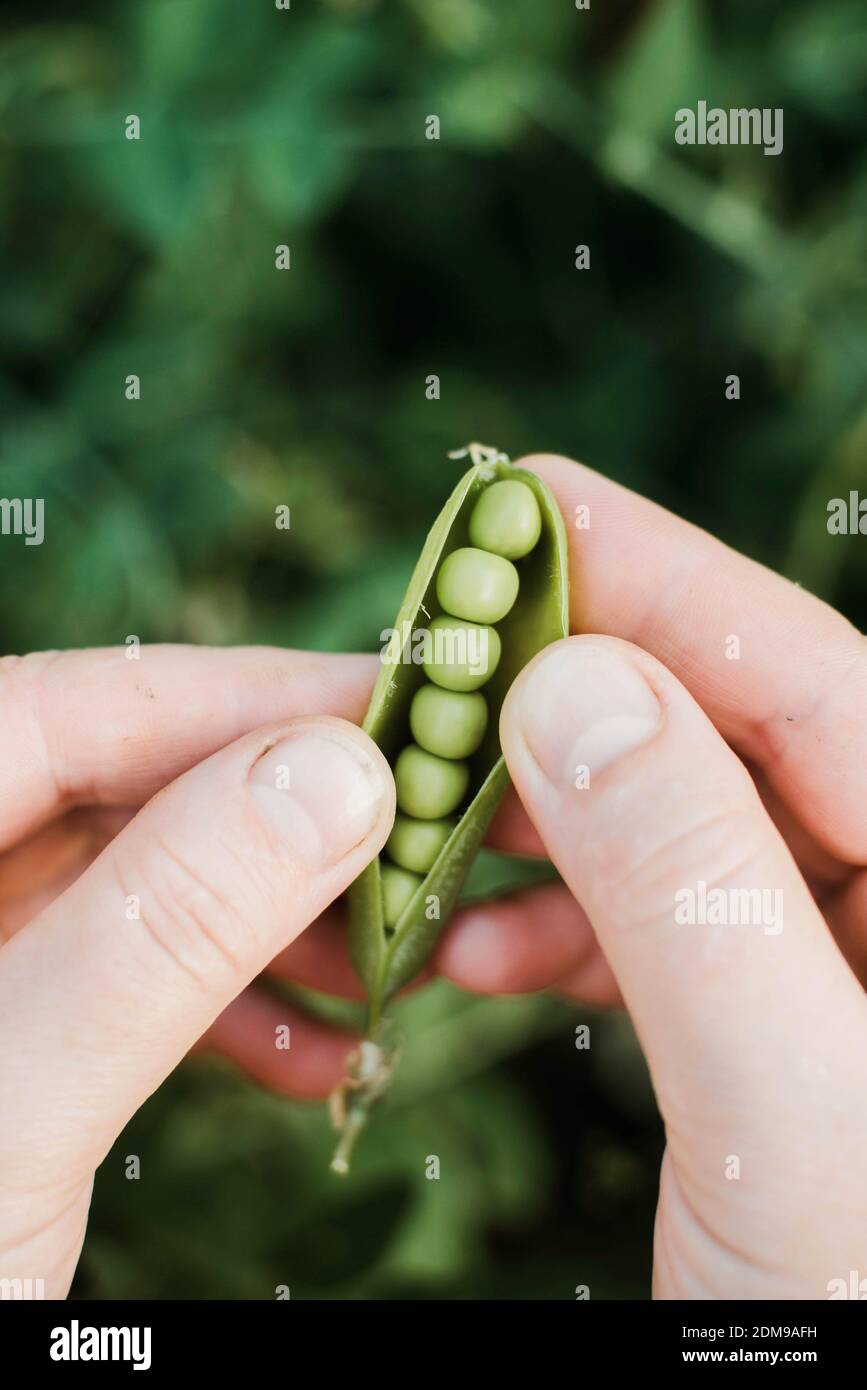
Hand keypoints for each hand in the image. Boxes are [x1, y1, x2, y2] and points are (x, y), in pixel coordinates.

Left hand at [0, 646, 393, 1297]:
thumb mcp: (17, 1104)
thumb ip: (158, 928)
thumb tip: (334, 774)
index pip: (70, 710)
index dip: (244, 698)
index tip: (399, 709)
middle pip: (121, 788)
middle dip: (280, 823)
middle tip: (421, 839)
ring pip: (139, 883)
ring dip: (271, 922)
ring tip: (387, 964)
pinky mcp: (10, 1031)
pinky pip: (125, 977)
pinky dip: (224, 1006)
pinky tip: (312, 1054)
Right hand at [437, 453, 866, 1299]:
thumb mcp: (791, 1103)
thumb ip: (691, 887)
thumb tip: (568, 688)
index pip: (812, 677)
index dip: (663, 578)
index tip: (525, 507)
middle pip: (733, 738)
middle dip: (574, 708)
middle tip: (441, 679)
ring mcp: (841, 960)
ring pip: (680, 830)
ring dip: (548, 829)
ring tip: (435, 837)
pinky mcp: (777, 1018)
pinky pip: (663, 925)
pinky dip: (563, 928)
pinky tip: (476, 954)